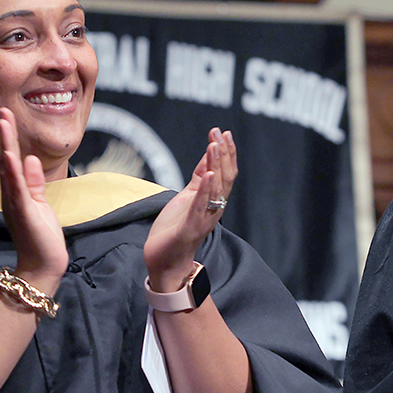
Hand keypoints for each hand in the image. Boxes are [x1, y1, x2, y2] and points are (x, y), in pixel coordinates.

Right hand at [0, 108, 68, 291]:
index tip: (6, 116)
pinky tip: (12, 156)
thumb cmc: (40, 236)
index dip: (9, 138)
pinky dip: (14, 172)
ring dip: (6, 145)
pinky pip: (18, 189)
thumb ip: (33, 182)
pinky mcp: (24, 212)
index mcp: (14, 192)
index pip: (10, 159)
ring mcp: (15, 203)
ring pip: (8, 170)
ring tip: (3, 124)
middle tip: (1, 112)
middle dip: (5, 135)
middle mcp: (10, 195)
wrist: (41, 266)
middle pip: (6, 159)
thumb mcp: (39, 203)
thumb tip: (28, 158)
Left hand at [144, 128, 236, 290]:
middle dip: (223, 154)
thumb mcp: (187, 197)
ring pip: (215, 189)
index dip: (227, 153)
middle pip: (224, 178)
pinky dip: (205, 190)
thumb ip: (198, 179)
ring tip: (214, 145)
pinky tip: (206, 174)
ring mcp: (203, 219)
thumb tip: (207, 155)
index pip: (225, 173)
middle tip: (221, 132)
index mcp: (213, 201)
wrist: (165, 260)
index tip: (224, 132)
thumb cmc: (176, 228)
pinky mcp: (190, 228)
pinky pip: (200, 206)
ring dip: (215, 166)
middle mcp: (214, 209)